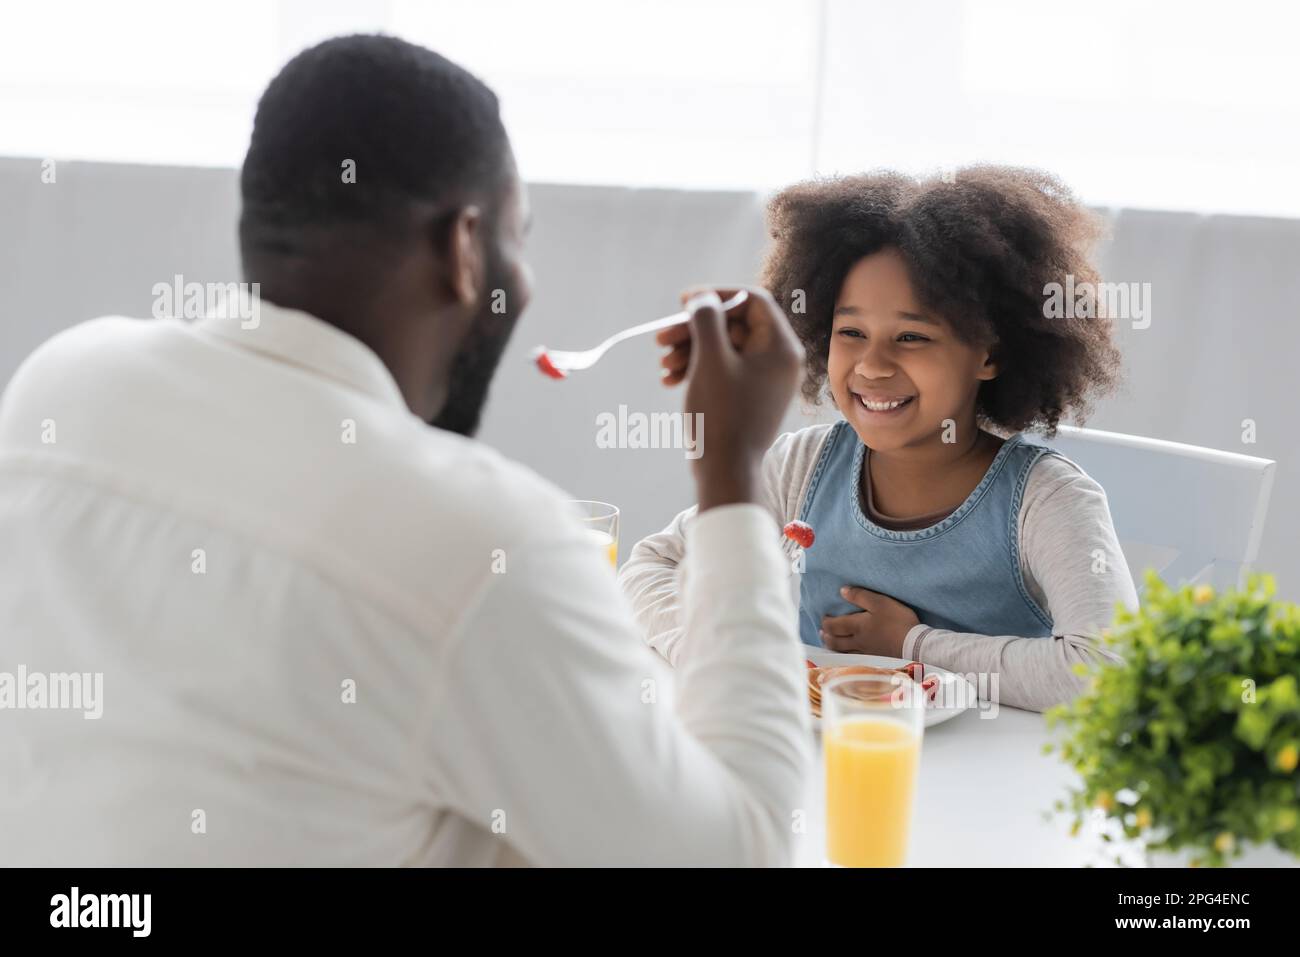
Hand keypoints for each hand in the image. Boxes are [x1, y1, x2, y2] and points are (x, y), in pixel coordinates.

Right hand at [657, 286, 803, 511]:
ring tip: (663, 364)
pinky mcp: (750, 397)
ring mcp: (765, 380)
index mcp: (781, 347)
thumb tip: (702, 298)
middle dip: (694, 330)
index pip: (752, 301)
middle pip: (734, 326)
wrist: (726, 472)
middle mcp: (780, 361)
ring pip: (724, 349)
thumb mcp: (711, 358)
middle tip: (661, 337)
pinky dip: (698, 370)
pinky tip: (670, 379)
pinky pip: (724, 371)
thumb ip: (706, 319)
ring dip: (690, 351)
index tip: (683, 300)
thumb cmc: (721, 415)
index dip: (716, 295)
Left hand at [820, 586, 919, 657]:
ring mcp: (866, 651)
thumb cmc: (897, 621)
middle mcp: (857, 641)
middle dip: (826, 636)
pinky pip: (854, 658)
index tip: (823, 618)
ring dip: (833, 646)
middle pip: (835, 641)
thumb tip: (842, 591)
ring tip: (829, 642)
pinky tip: (848, 653)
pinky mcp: (875, 658)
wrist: (914, 645)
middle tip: (822, 631)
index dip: (826, 622)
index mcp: (857, 626)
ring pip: (843, 651)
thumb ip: (860, 596)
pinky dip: (846, 655)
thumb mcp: (880, 602)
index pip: (833, 626)